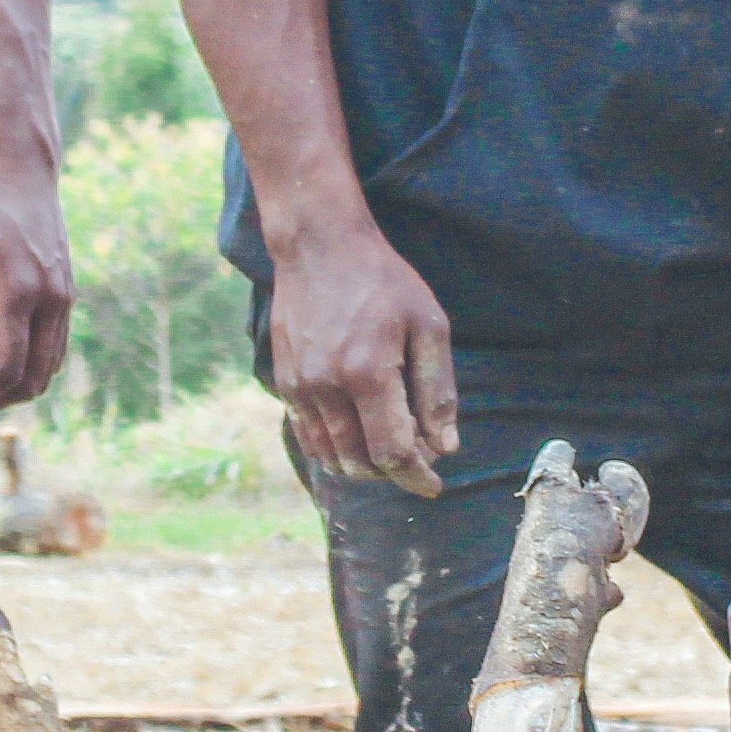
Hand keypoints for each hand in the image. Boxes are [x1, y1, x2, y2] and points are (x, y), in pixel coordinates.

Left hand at [0, 147, 75, 415]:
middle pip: (30, 382)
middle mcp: (51, 301)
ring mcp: (64, 300)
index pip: (5, 369)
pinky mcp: (65, 296)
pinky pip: (51, 351)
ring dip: (5, 387)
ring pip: (45, 371)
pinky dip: (22, 368)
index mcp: (18, 290)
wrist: (21, 168)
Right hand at [269, 214, 453, 494]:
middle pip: (360, 462)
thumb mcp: (428, 325)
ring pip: (331, 455)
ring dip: (363, 465)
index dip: (416, 477)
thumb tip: (444, 446)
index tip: (435, 485)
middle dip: (394, 472)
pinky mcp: (285, 381)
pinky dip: (334, 450)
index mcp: (368, 374)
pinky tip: (357, 438)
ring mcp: (300, 386)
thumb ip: (437, 390)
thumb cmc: (383, 280)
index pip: (392, 452)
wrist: (319, 246)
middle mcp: (327, 387)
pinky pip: (308, 436)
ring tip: (390, 448)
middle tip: (419, 456)